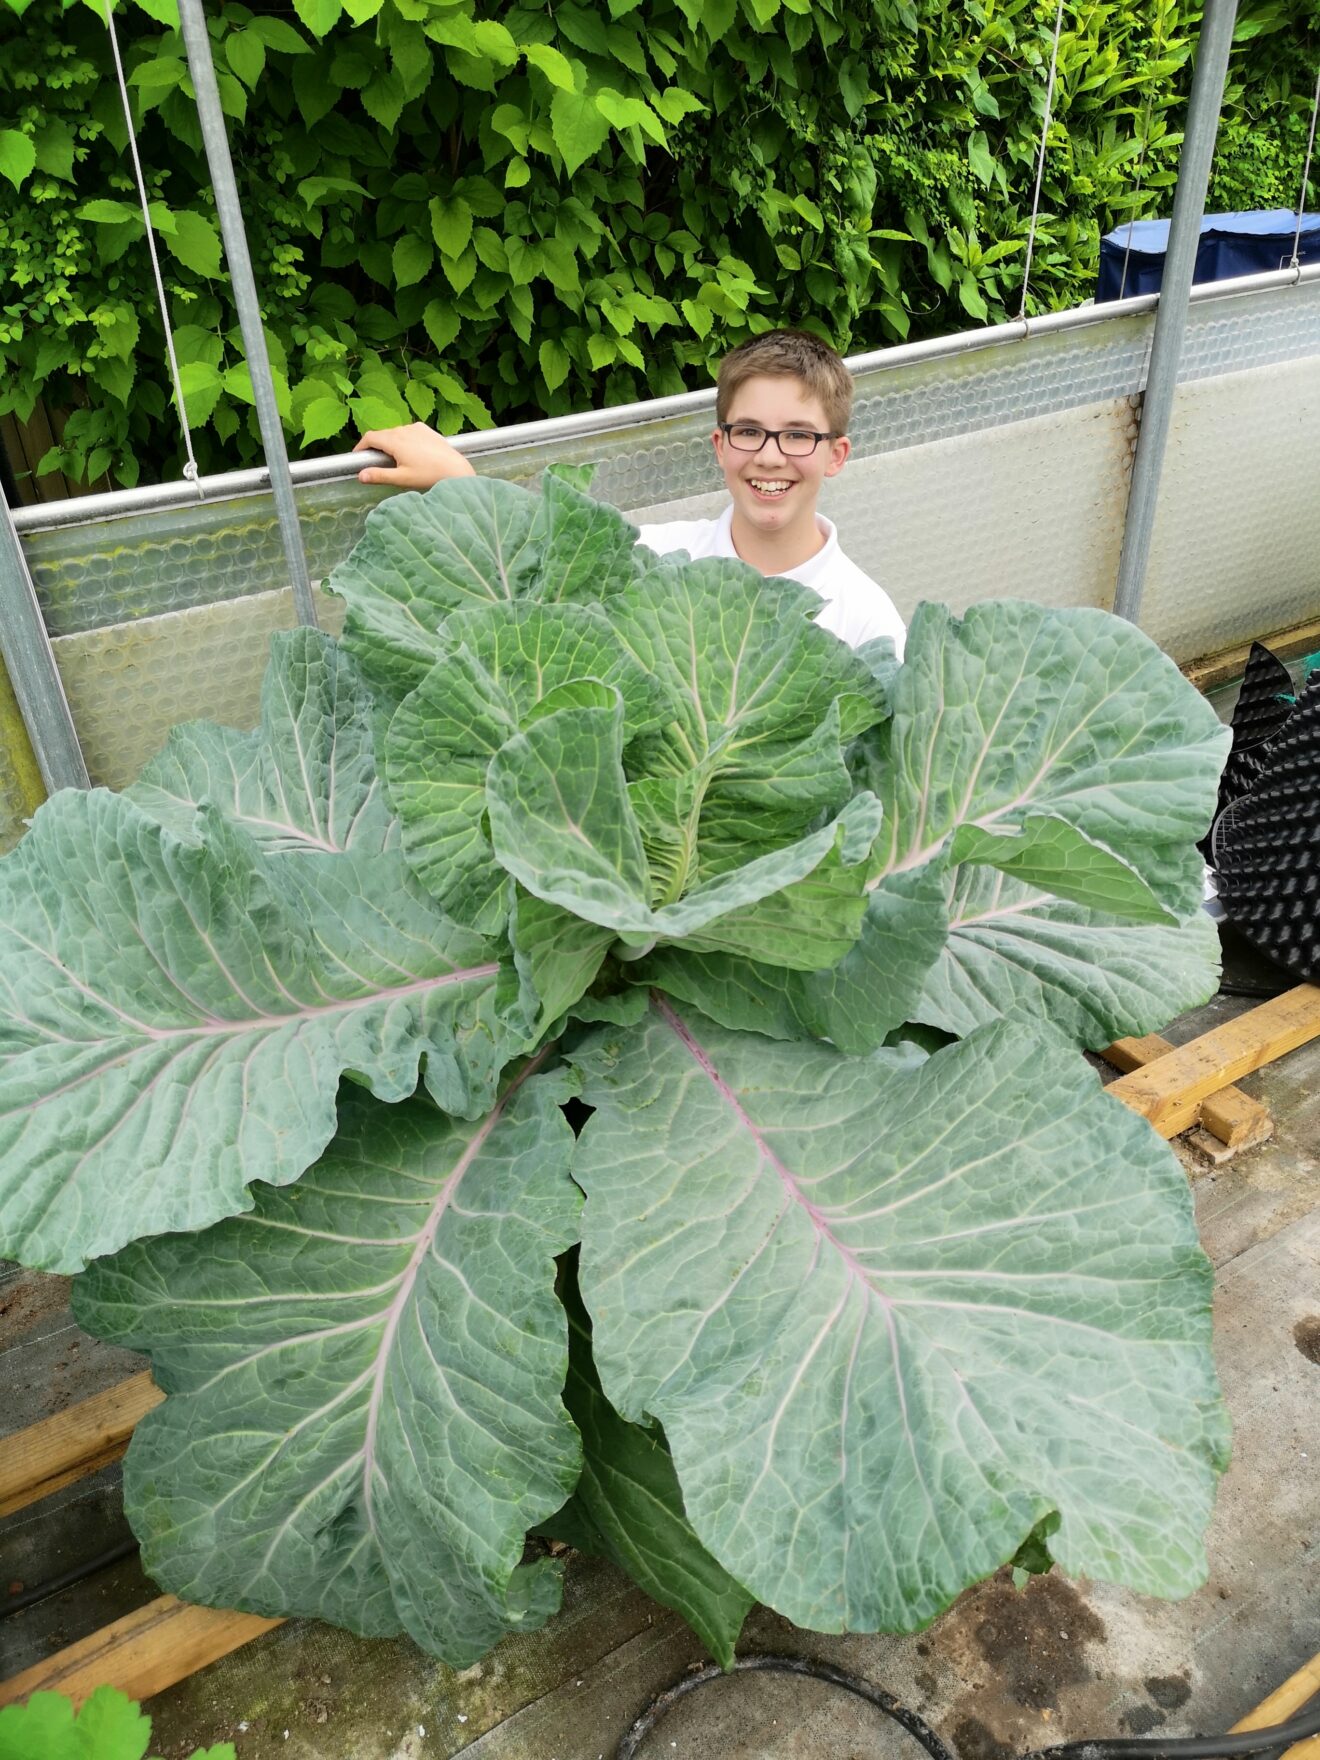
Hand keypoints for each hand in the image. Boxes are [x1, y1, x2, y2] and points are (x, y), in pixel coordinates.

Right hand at [353, 422, 476, 489]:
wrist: (455, 470)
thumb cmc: (429, 475)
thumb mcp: (402, 478)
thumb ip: (379, 475)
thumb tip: (360, 476)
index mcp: (395, 440)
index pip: (370, 437)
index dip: (361, 446)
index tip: (358, 455)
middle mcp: (404, 429)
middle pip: (382, 434)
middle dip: (376, 446)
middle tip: (375, 461)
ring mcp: (416, 427)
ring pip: (395, 432)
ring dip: (390, 442)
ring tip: (394, 459)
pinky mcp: (426, 429)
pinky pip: (409, 431)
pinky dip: (404, 439)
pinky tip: (410, 453)